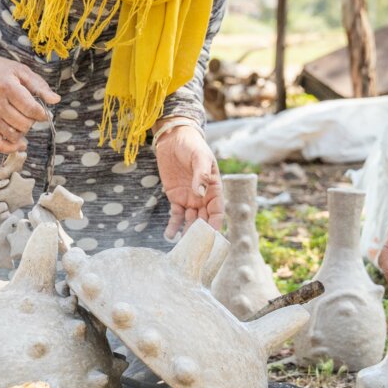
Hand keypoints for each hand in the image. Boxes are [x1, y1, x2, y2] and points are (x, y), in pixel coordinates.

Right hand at [0, 52, 59, 153]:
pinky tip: (20, 144)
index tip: (45, 113)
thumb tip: (56, 100)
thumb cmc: (4, 72)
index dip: (42, 114)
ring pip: (13, 135)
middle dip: (32, 121)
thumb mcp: (23, 72)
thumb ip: (40, 87)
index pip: (30, 109)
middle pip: (23, 124)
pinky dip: (9, 148)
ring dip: (23, 131)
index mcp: (6, 87)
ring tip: (22, 120)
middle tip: (30, 113)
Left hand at [155, 126, 223, 240]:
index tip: (212, 236)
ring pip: (190, 221)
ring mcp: (189, 199)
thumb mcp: (199, 156)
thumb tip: (199, 193)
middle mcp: (203, 197)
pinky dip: (173, 226)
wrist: (173, 138)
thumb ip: (200, 174)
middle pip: (204, 220)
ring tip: (182, 247)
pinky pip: (176, 216)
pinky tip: (169, 235)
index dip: (216, 224)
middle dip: (201, 234)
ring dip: (187, 233)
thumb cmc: (192, 145)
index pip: (217, 210)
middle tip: (196, 248)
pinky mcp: (175, 198)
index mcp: (214, 188)